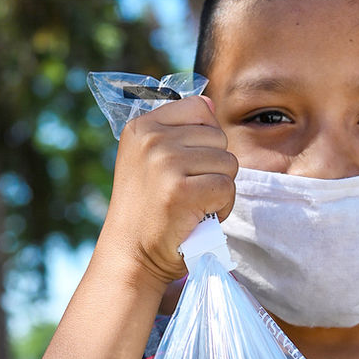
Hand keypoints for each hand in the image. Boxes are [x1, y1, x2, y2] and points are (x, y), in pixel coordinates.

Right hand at [99, 95, 237, 288]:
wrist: (130, 256)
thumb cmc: (147, 212)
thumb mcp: (149, 161)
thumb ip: (177, 131)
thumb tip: (211, 102)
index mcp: (142, 126)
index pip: (200, 108)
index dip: (205, 139)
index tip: (186, 166)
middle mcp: (152, 139)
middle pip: (219, 137)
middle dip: (213, 168)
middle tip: (189, 192)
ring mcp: (165, 162)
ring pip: (228, 163)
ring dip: (219, 189)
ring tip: (193, 206)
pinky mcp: (181, 190)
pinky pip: (227, 188)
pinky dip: (222, 208)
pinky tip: (198, 218)